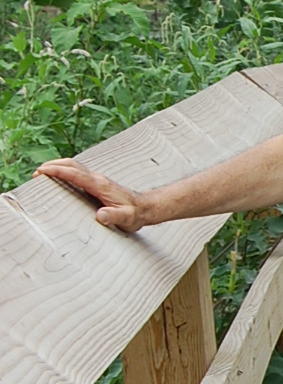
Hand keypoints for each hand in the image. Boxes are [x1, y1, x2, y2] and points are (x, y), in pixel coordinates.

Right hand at [34, 158, 159, 231]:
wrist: (145, 208)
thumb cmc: (135, 214)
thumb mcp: (126, 219)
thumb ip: (114, 217)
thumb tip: (100, 216)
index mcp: (100, 185)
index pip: (75, 174)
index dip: (57, 171)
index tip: (42, 171)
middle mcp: (97, 179)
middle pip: (72, 165)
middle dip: (53, 166)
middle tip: (36, 173)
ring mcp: (97, 180)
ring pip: (74, 167)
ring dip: (57, 167)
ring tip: (41, 173)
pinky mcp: (97, 184)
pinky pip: (77, 174)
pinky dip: (64, 172)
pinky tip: (58, 179)